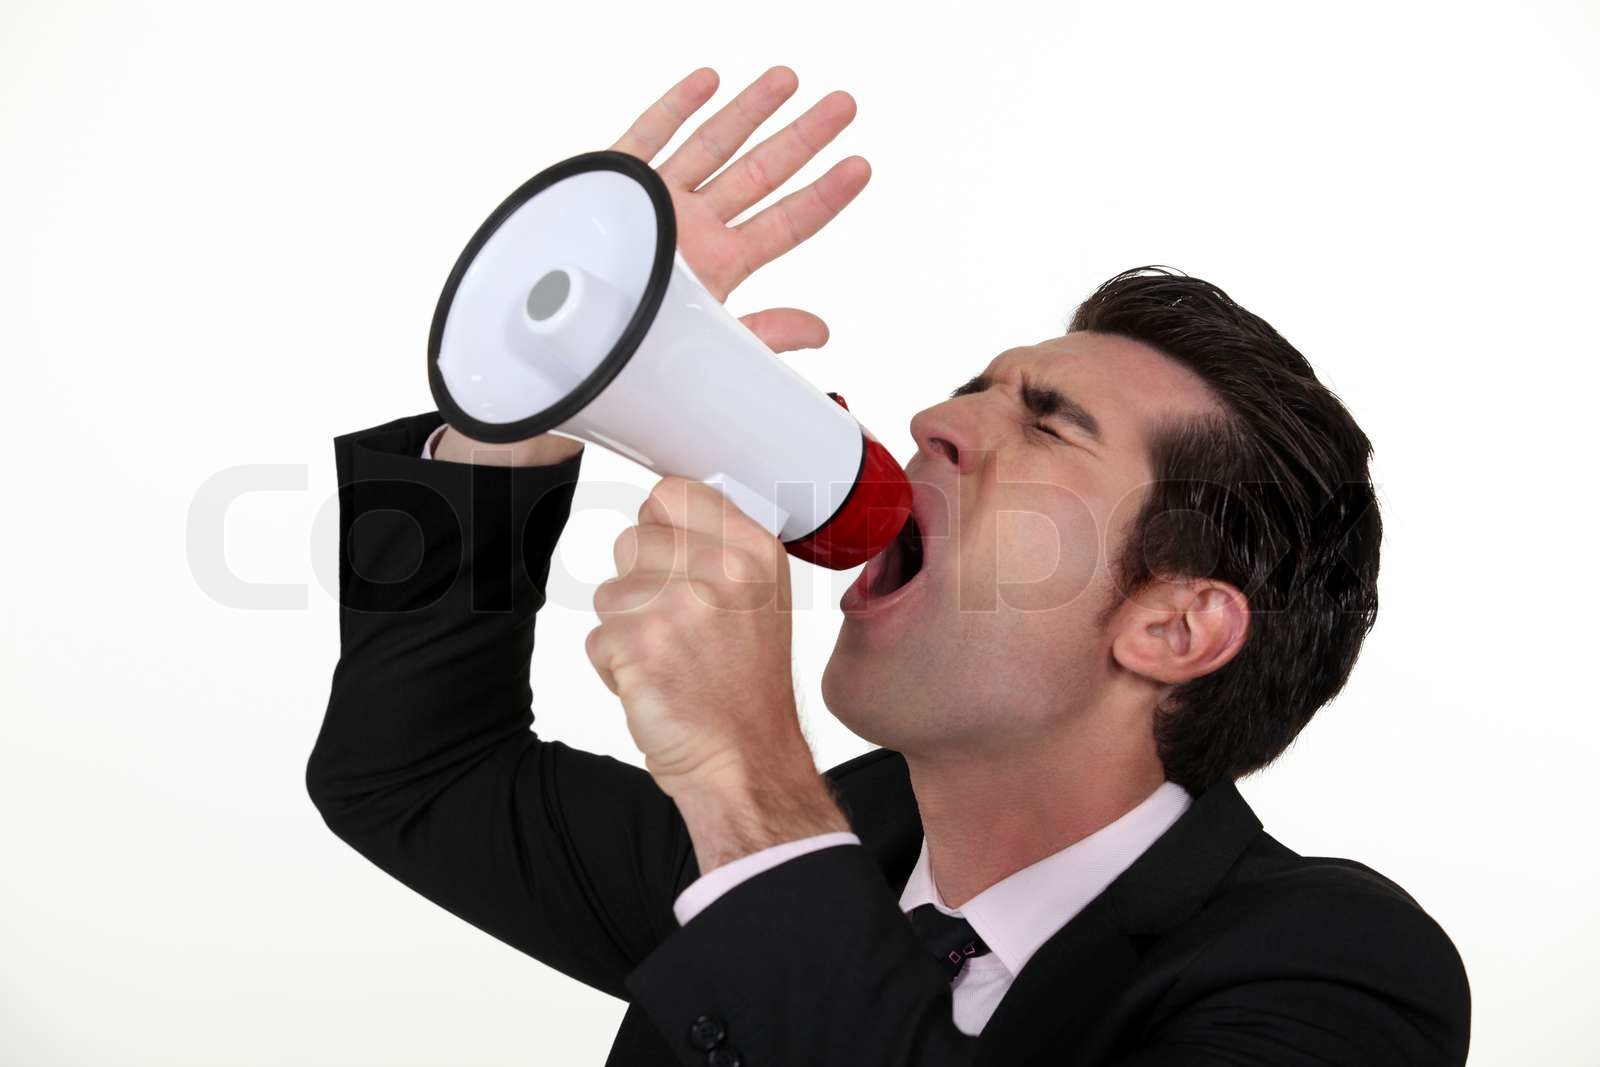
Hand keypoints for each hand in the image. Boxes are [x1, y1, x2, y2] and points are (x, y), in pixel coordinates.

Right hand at [436, 66, 868, 466]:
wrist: (555, 351)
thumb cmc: (627, 355)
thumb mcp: (705, 348)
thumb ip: (763, 334)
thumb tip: (823, 332)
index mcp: (722, 264)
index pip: (787, 224)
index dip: (825, 195)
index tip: (862, 166)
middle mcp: (696, 227)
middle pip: (761, 173)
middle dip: (804, 137)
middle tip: (845, 105)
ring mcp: (658, 202)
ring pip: (712, 145)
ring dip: (751, 110)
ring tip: (790, 79)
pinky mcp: (615, 186)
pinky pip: (647, 137)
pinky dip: (676, 107)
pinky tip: (709, 80)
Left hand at [585, 476, 800, 797]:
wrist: (746, 758)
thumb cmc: (747, 687)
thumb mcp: (761, 599)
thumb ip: (719, 548)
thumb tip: (660, 511)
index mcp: (754, 551)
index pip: (674, 493)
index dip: (662, 527)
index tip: (674, 560)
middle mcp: (719, 569)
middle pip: (633, 538)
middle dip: (641, 583)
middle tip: (677, 626)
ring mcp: (677, 606)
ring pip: (609, 590)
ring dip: (625, 627)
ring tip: (669, 657)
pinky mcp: (638, 644)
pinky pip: (596, 637)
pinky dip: (614, 665)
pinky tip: (656, 681)